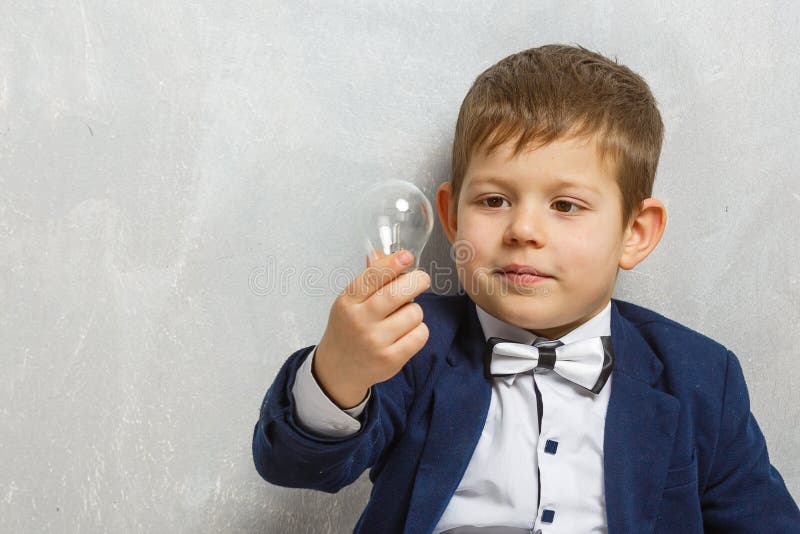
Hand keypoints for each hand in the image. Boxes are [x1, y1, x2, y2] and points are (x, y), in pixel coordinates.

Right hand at [313, 249, 430, 408]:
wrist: (338, 369)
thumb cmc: (348, 328)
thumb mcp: (350, 301)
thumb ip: (369, 277)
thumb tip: (384, 253)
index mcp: (348, 301)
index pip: (373, 277)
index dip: (393, 264)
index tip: (407, 256)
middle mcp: (360, 321)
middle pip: (398, 293)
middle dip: (417, 281)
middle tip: (421, 279)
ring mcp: (375, 342)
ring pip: (414, 313)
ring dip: (415, 311)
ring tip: (403, 316)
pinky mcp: (391, 359)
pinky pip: (420, 334)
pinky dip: (419, 330)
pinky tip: (407, 332)